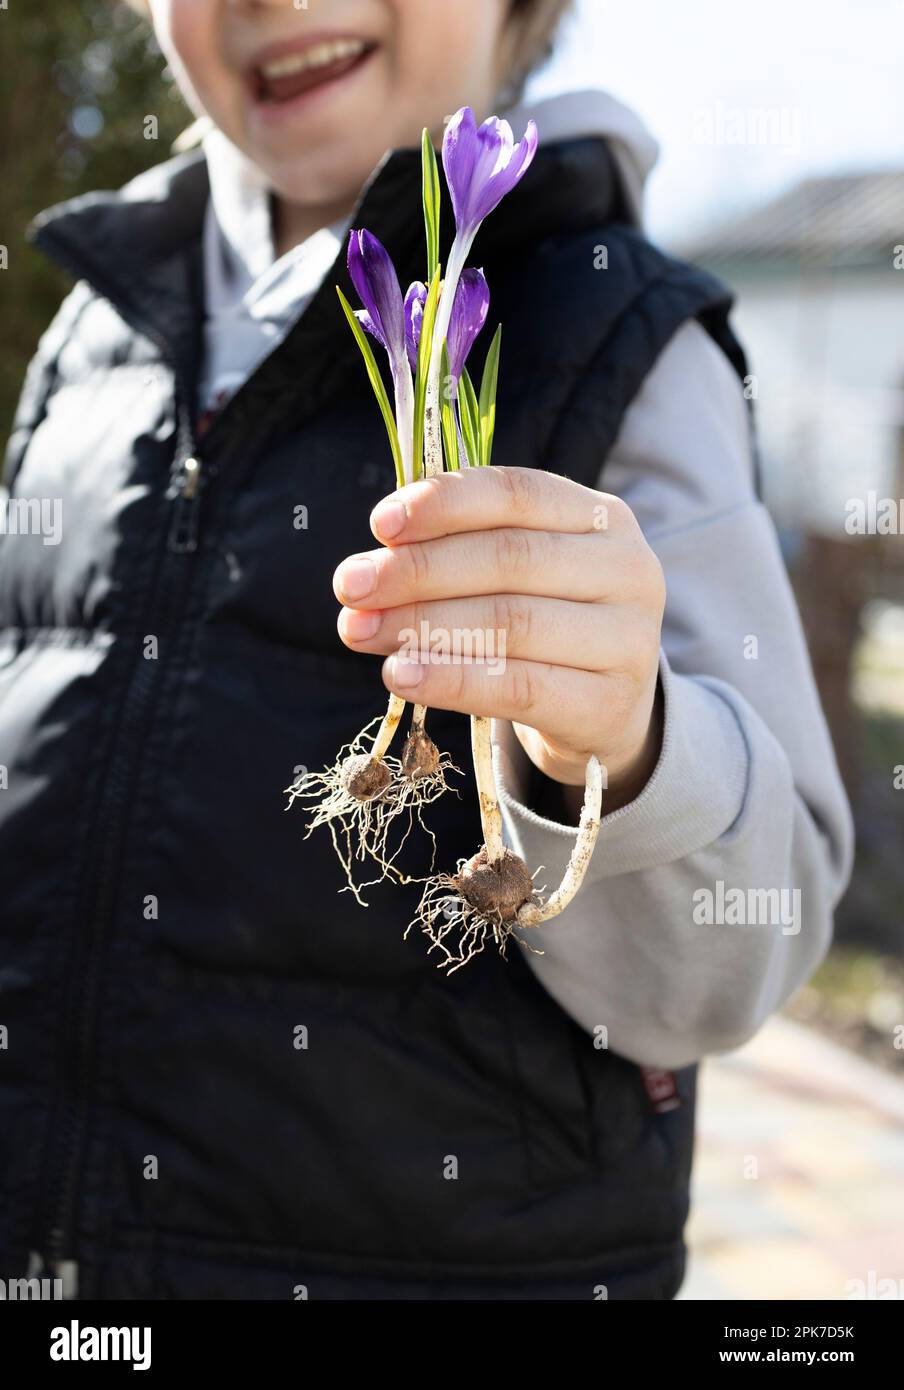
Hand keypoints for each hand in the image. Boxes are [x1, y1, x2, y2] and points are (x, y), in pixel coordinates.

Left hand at [333, 467, 665, 814]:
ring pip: (511, 622)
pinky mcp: (607, 704)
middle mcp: (626, 570)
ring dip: (422, 625)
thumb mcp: (522, 571)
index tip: (380, 524)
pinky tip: (401, 674)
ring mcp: (627, 641)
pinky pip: (517, 687)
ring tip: (361, 631)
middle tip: (350, 586)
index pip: (519, 493)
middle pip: (510, 558)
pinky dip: (451, 679)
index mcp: (601, 518)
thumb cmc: (548, 622)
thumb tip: (374, 560)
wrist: (607, 709)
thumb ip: (462, 548)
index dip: (445, 503)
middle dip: (418, 570)